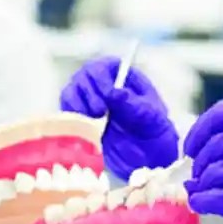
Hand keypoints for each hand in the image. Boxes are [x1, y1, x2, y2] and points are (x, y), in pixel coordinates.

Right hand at [60, 56, 178, 180]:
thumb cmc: (154, 132)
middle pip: (85, 75)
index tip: (106, 94)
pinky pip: (68, 110)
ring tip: (93, 118)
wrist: (149, 158)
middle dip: (89, 91)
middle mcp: (107, 86)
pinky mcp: (82, 119)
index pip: (106, 65)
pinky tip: (83, 125)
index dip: (101, 75)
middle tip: (99, 111)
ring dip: (77, 102)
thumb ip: (133, 104)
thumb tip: (114, 92)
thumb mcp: (151, 117)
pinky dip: (71, 114)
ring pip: (72, 90)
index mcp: (126, 79)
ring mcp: (92, 101)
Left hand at [182, 100, 222, 223]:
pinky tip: (202, 203)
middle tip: (199, 173)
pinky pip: (219, 198)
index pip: (220, 115)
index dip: (199, 132)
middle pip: (214, 147)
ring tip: (200, 190)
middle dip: (201, 163)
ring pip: (214, 173)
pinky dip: (204, 201)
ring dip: (202, 184)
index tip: (192, 145)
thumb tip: (219, 142)